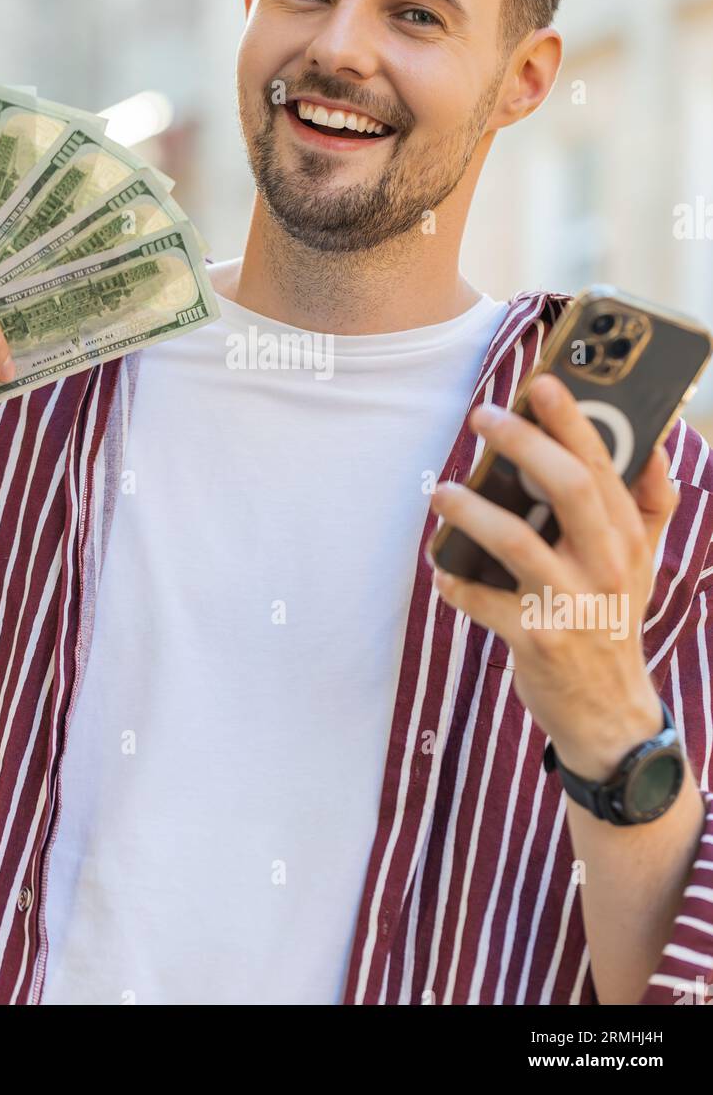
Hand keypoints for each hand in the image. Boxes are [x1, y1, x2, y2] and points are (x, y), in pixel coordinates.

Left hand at [429, 373, 676, 779]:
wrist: (610, 711)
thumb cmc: (614, 617)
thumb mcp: (645, 562)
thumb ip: (651, 503)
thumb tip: (653, 444)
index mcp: (628, 537)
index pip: (603, 465)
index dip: (573, 420)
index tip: (541, 383)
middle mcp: (606, 564)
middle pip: (566, 488)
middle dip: (521, 444)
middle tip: (482, 418)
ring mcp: (570, 604)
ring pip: (517, 542)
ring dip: (472, 512)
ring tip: (442, 493)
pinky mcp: (536, 640)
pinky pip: (485, 602)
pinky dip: (458, 585)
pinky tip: (442, 572)